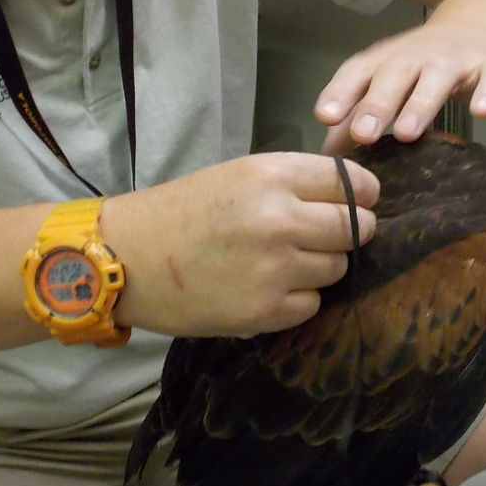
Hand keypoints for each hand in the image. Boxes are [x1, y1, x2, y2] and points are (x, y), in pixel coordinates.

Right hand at [104, 153, 377, 337]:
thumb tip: (355, 198)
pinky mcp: (266, 310)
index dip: (360, 195)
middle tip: (318, 238)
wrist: (126, 258)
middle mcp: (281, 219)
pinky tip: (264, 288)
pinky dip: (296, 300)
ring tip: (279, 263)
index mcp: (273, 175)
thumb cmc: (181, 211)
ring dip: (318, 268)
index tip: (353, 204)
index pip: (354, 183)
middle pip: (357, 229)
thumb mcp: (238, 174)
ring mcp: (277, 269)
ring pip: (337, 269)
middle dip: (346, 234)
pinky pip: (311, 304)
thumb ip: (294, 183)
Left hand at [314, 17, 485, 152]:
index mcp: (387, 61)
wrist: (482, 23)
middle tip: (363, 134)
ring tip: (406, 132)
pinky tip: (482, 112)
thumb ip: (357, 116)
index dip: (341, 92)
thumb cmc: (424, 63)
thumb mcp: (389, 82)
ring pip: (438, 78)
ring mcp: (457, 60)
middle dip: (378, 103)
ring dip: (421, 104)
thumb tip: (329, 158)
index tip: (326, 116)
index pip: (359, 72)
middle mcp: (418, 57)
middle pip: (395, 75)